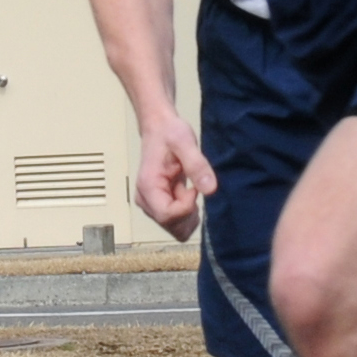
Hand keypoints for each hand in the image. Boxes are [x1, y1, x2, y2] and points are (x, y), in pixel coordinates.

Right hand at [134, 117, 217, 238]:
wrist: (160, 128)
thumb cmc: (169, 132)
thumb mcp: (185, 142)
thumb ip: (197, 165)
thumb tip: (210, 190)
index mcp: (148, 186)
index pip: (167, 216)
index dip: (186, 207)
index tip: (194, 188)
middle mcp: (145, 200)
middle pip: (171, 226)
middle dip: (189, 212)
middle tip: (193, 187)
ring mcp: (151, 204)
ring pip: (175, 227)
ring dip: (189, 212)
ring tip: (189, 187)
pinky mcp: (158, 205)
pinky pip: (176, 221)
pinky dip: (187, 211)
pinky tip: (188, 191)